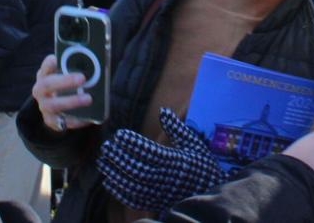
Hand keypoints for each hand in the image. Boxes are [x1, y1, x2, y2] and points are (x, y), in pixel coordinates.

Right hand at [32, 54, 93, 131]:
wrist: (58, 106)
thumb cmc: (66, 84)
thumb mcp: (68, 74)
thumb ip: (76, 68)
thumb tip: (96, 61)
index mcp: (44, 74)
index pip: (44, 67)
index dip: (49, 63)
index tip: (57, 59)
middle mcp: (40, 90)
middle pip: (48, 84)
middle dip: (65, 81)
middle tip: (82, 78)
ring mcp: (44, 106)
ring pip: (54, 105)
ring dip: (71, 101)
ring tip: (88, 98)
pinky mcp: (51, 121)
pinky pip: (63, 122)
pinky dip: (76, 120)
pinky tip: (88, 117)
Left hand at [97, 107, 227, 211]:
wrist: (211, 195)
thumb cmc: (202, 166)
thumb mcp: (193, 145)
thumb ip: (176, 128)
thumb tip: (163, 111)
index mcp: (175, 161)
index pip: (149, 151)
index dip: (133, 143)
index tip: (119, 134)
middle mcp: (166, 178)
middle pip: (137, 168)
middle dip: (119, 158)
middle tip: (105, 147)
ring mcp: (160, 193)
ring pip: (132, 185)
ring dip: (115, 174)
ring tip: (102, 163)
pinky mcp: (156, 204)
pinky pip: (135, 200)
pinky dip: (120, 192)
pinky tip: (110, 182)